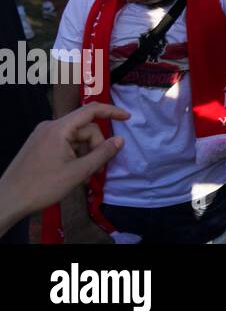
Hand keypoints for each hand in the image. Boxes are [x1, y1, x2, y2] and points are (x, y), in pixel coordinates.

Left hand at [0, 102, 128, 230]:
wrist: (7, 200)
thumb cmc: (42, 186)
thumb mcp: (78, 172)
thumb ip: (102, 154)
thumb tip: (120, 140)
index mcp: (59, 128)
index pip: (91, 110)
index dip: (112, 111)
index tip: (128, 118)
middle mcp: (50, 126)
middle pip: (84, 129)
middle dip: (95, 146)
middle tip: (98, 169)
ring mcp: (42, 135)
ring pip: (74, 138)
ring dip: (84, 154)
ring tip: (83, 176)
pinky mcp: (38, 145)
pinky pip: (64, 144)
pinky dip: (73, 155)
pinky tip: (72, 173)